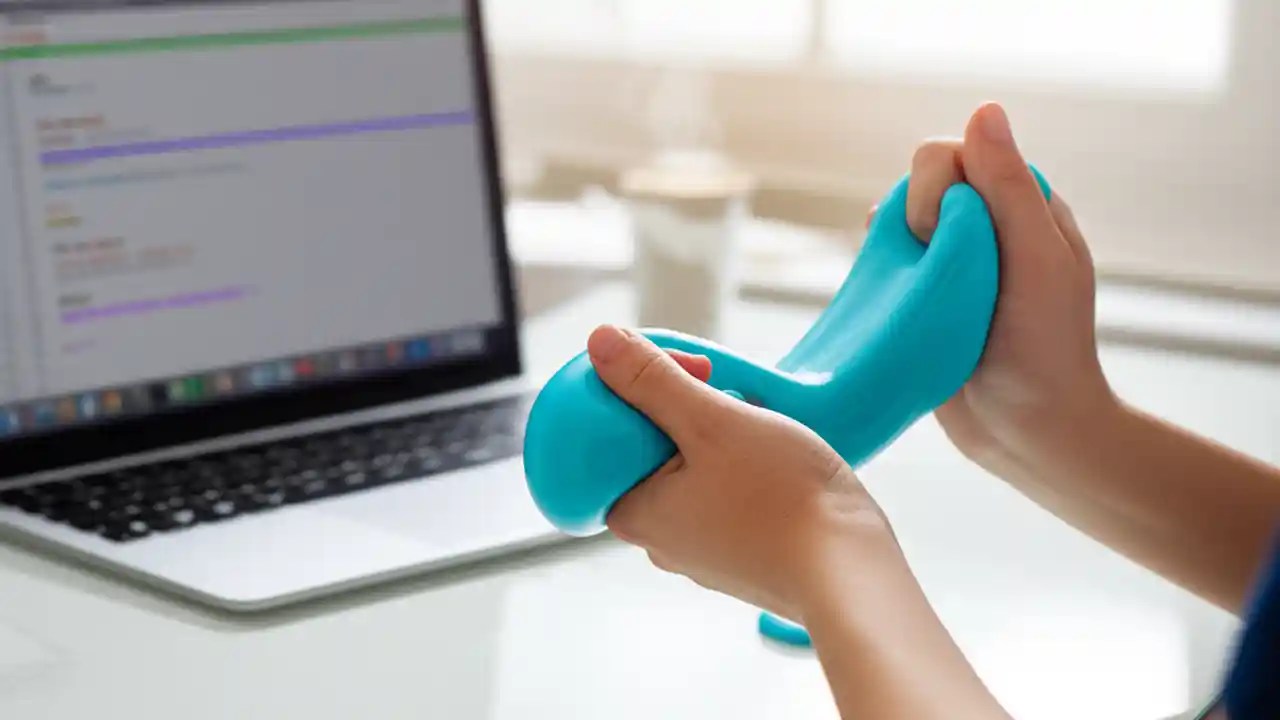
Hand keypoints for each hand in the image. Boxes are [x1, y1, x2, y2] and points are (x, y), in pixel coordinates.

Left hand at [587, 325, 900, 622]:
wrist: (852, 570)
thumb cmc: (784, 500)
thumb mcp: (713, 422)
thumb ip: (653, 381)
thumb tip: (599, 341)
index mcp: (634, 514)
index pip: (608, 435)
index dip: (641, 391)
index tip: (685, 374)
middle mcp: (660, 540)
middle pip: (650, 448)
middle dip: (686, 407)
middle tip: (726, 390)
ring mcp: (702, 549)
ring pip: (692, 466)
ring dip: (719, 432)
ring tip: (758, 423)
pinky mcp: (740, 550)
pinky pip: (726, 490)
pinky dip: (742, 463)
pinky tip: (775, 454)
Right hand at [897, 103, 1116, 471]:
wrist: (1029, 432)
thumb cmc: (1047, 348)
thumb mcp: (1038, 259)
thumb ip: (1008, 186)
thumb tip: (982, 110)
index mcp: (1023, 205)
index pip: (955, 153)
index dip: (939, 185)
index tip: (949, 236)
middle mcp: (985, 227)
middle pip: (920, 181)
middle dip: (914, 216)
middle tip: (936, 272)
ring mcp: (950, 263)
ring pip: (897, 219)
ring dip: (894, 245)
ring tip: (913, 290)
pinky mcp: (921, 298)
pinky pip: (885, 261)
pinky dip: (878, 270)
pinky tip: (887, 296)